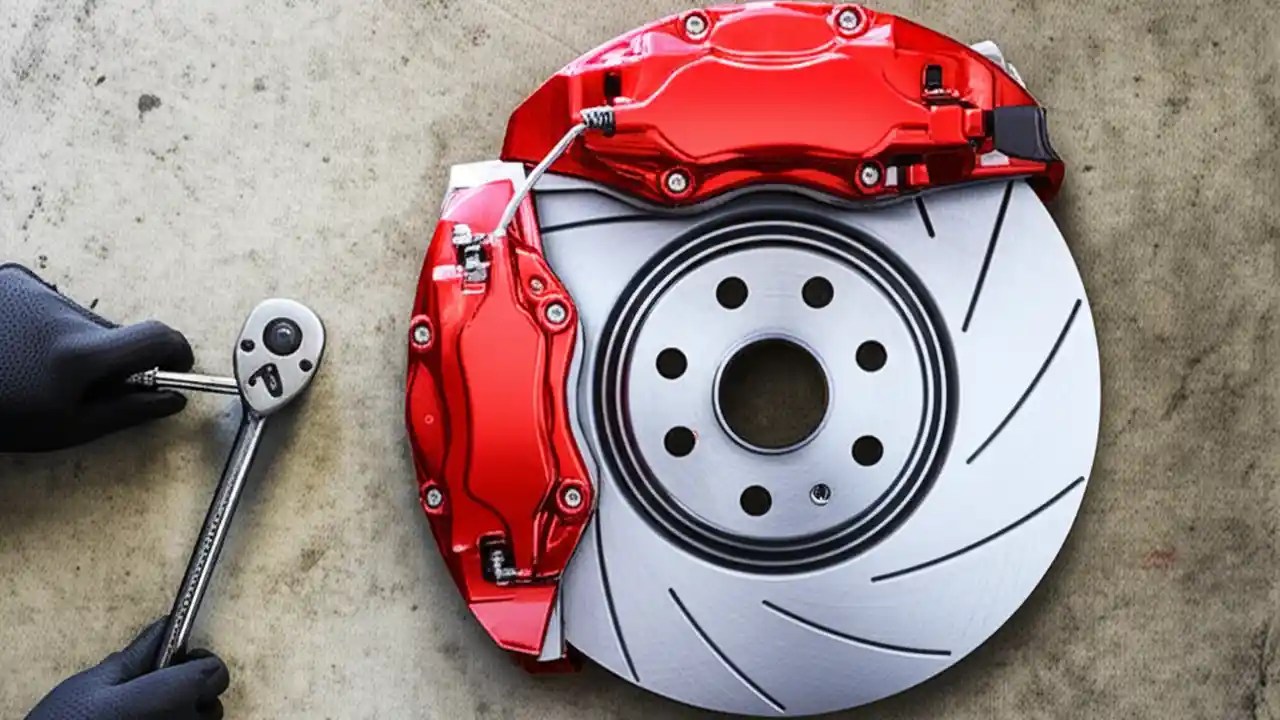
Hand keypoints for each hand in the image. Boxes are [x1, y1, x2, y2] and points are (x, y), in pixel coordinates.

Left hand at [0, 263, 193, 451]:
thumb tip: (173, 398)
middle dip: (113, 358)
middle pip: (115, 332)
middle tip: (81, 387)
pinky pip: (50, 301)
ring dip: (76, 341)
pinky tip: (15, 344)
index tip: (175, 367)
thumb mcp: (64, 429)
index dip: (176, 352)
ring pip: (82, 318)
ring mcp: (33, 289)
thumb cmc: (0, 416)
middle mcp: (60, 311)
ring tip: (35, 367)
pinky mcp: (11, 278)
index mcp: (79, 354)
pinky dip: (45, 323)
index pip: (157, 337)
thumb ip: (127, 411)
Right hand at [26, 619, 228, 719]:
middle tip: (158, 686)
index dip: (202, 661)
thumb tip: (164, 627)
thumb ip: (136, 656)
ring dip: (186, 713)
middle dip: (195, 689)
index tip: (177, 659)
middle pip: (212, 702)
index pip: (216, 672)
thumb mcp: (94, 683)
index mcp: (173, 696)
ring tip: (147, 709)